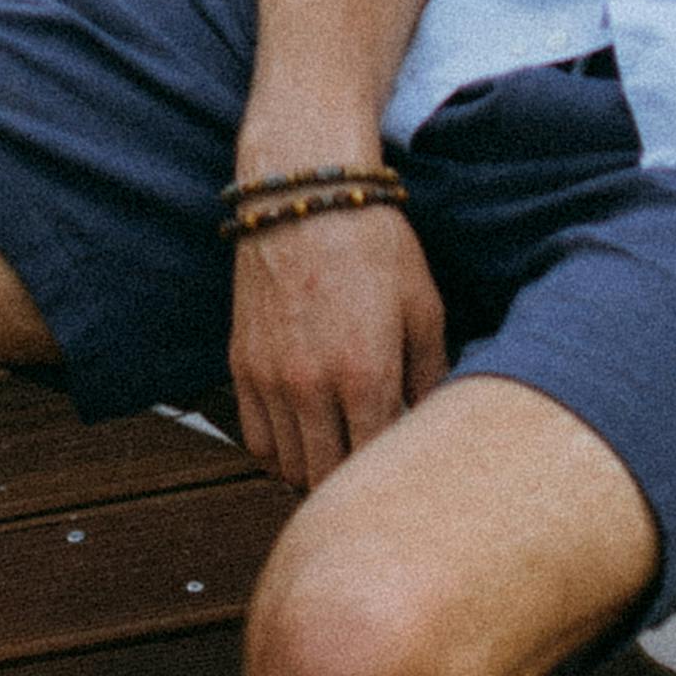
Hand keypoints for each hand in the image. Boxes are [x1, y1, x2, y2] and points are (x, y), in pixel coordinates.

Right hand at [228, 194, 444, 493]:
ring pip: (290, 467)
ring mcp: (271, 378)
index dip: (392, 471)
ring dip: (316, 470)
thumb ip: (432, 374)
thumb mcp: (424, 306)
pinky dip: (280, 453)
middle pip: (328, 476)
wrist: (304, 197)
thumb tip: (433, 420)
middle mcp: (312, 385)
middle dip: (353, 478)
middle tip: (373, 466)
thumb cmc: (373, 245)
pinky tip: (304, 438)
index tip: (404, 464)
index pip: (376, 461)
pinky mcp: (242, 366)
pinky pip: (256, 441)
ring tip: (340, 454)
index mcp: (366, 373)